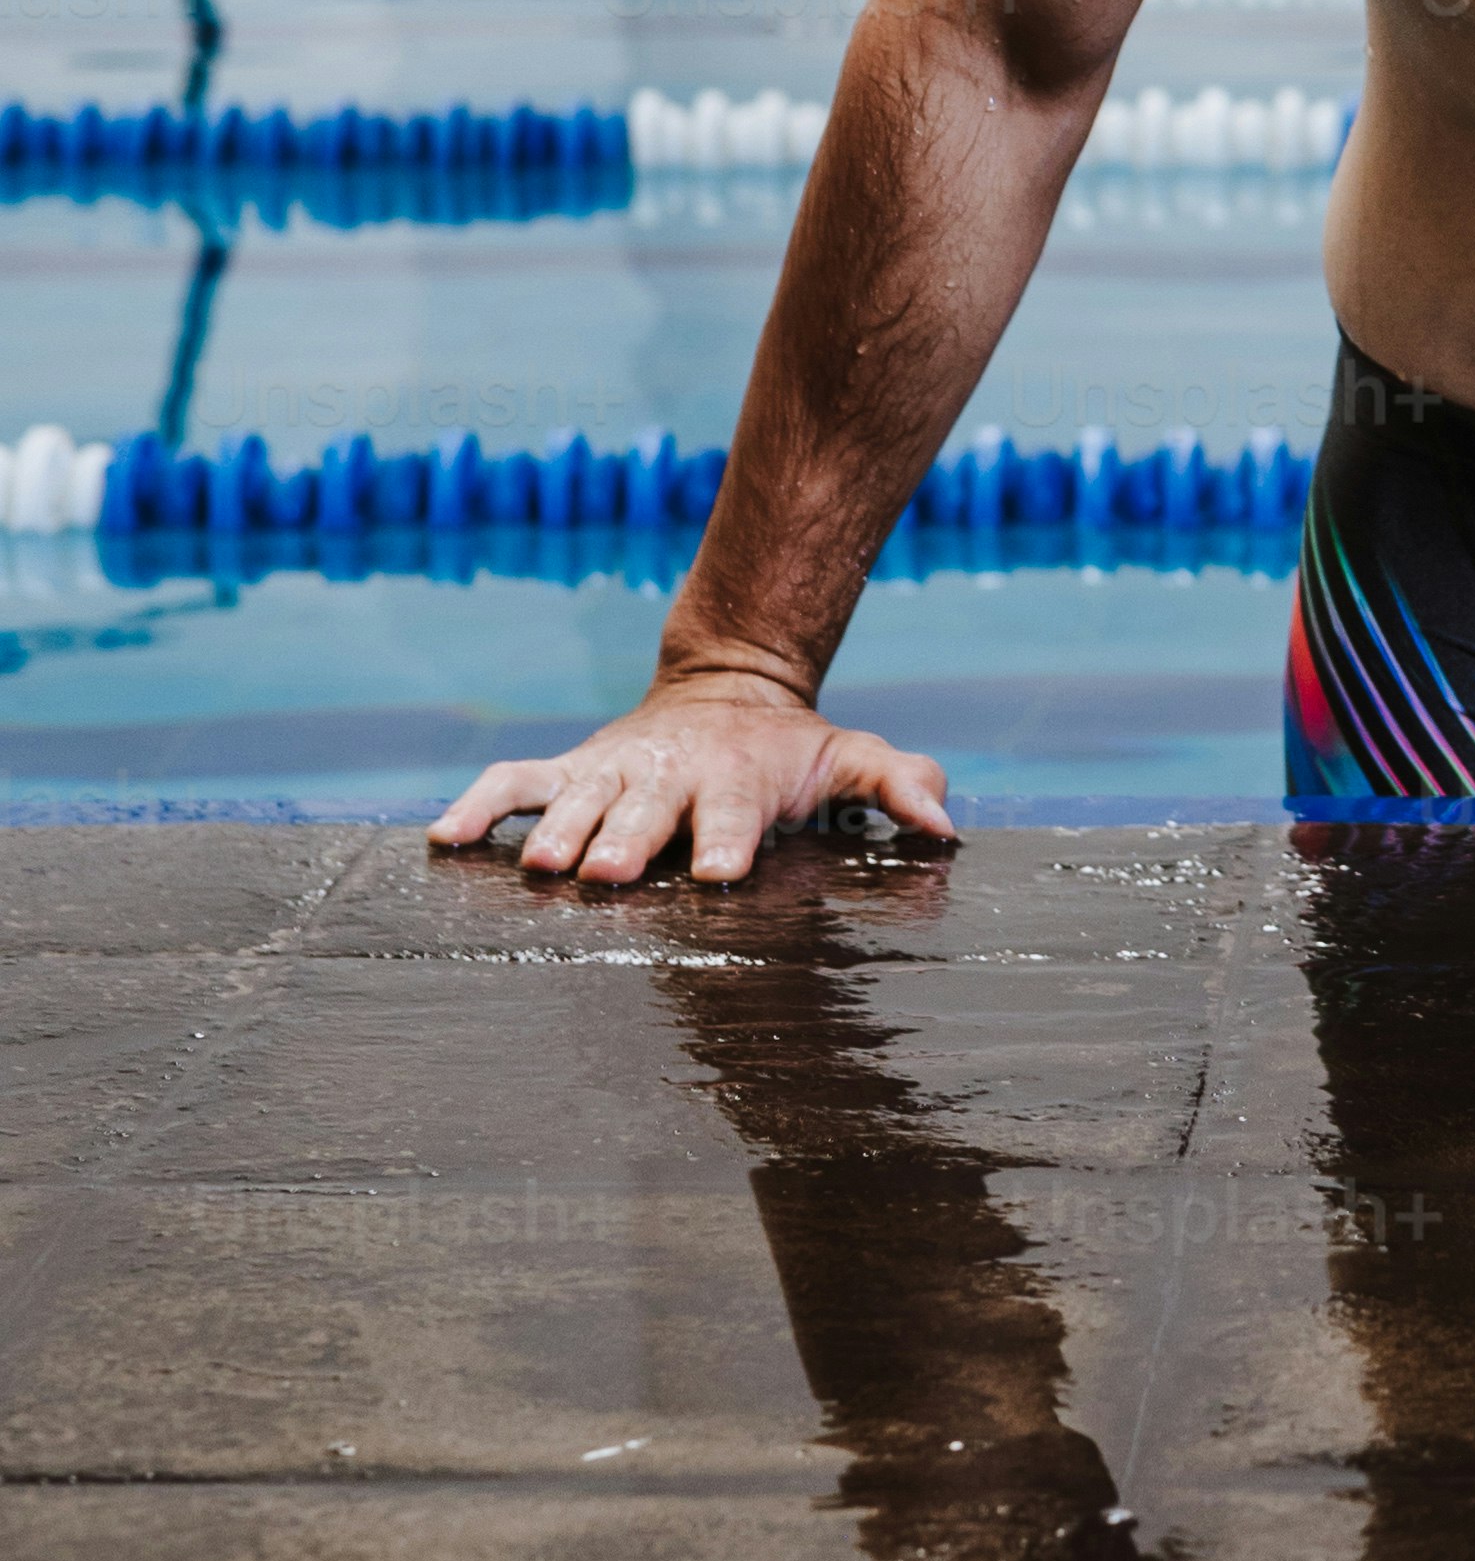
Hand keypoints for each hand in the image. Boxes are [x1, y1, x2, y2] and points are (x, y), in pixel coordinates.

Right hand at [429, 665, 956, 888]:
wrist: (728, 687)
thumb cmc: (789, 750)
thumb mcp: (850, 756)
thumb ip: (900, 783)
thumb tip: (945, 824)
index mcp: (737, 780)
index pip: (735, 814)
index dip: (729, 841)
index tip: (722, 872)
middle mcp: (668, 777)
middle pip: (647, 811)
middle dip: (631, 841)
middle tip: (615, 873)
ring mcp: (612, 772)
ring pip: (578, 800)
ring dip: (560, 832)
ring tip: (537, 867)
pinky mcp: (571, 770)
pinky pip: (515, 782)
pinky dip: (480, 806)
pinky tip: (444, 840)